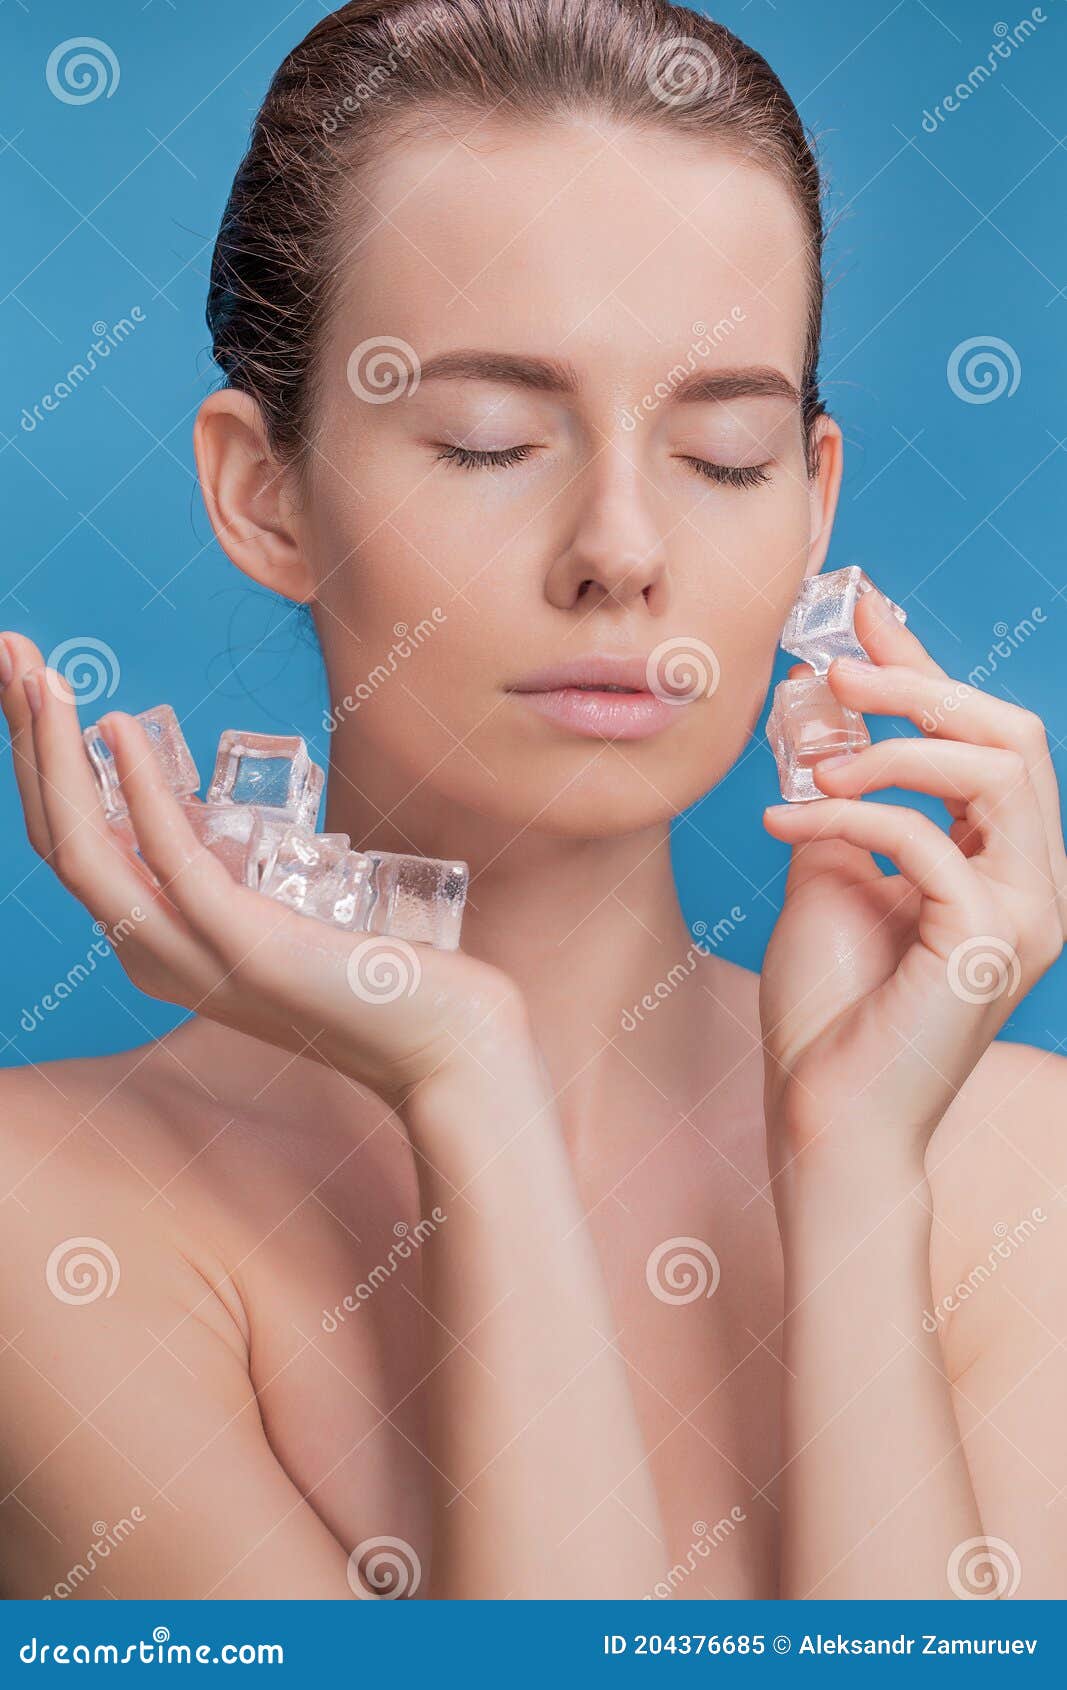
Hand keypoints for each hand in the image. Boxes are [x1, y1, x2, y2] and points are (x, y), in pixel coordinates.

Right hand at [0, 632, 523, 1111]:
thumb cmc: (376, 979)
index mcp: (158, 945)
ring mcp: (193, 956)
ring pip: (84, 850)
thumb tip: (215, 816)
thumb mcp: (280, 916)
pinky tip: (117, 726)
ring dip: (50, 753)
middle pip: (59, 836)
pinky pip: (172, 860)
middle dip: (27, 738)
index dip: (42, 762)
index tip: (35, 681)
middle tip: (11, 648)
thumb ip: (238, 878)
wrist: (445, 1048)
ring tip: (36, 673)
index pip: (72, 844)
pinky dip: (138, 788)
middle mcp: (154, 955)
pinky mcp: (246, 945)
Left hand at [759, 592, 1065, 1173]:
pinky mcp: (990, 942)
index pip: (977, 737)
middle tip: (833, 672)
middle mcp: (1031, 882)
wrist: (824, 1111)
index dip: (921, 666)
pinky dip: (854, 819)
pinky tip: (785, 828)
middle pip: (1010, 734)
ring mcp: (1024, 913)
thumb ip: (841, 801)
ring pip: (998, 769)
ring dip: (896, 745)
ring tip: (815, 768)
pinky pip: (930, 839)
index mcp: (1001, 861)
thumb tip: (818, 718)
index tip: (861, 609)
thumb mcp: (828, 874)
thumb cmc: (829, 1007)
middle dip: (920, 685)